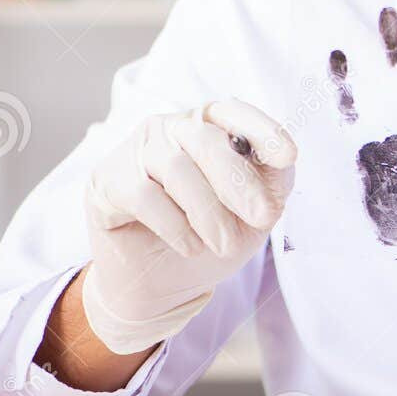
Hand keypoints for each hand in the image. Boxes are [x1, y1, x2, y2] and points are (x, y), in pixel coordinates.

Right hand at [82, 99, 297, 353]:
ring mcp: (136, 150)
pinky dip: (175, 225)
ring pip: (177, 169)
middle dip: (240, 183)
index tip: (288, 157)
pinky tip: (190, 246)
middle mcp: (172, 128)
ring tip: (224, 245)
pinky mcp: (108, 180)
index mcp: (210, 126)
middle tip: (262, 219)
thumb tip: (282, 161)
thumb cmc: (211, 234)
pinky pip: (145, 195)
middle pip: (207, 141)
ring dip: (209, 214)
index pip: (235, 113)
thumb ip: (270, 181)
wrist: (160, 282)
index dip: (263, 131)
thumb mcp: (252, 210)